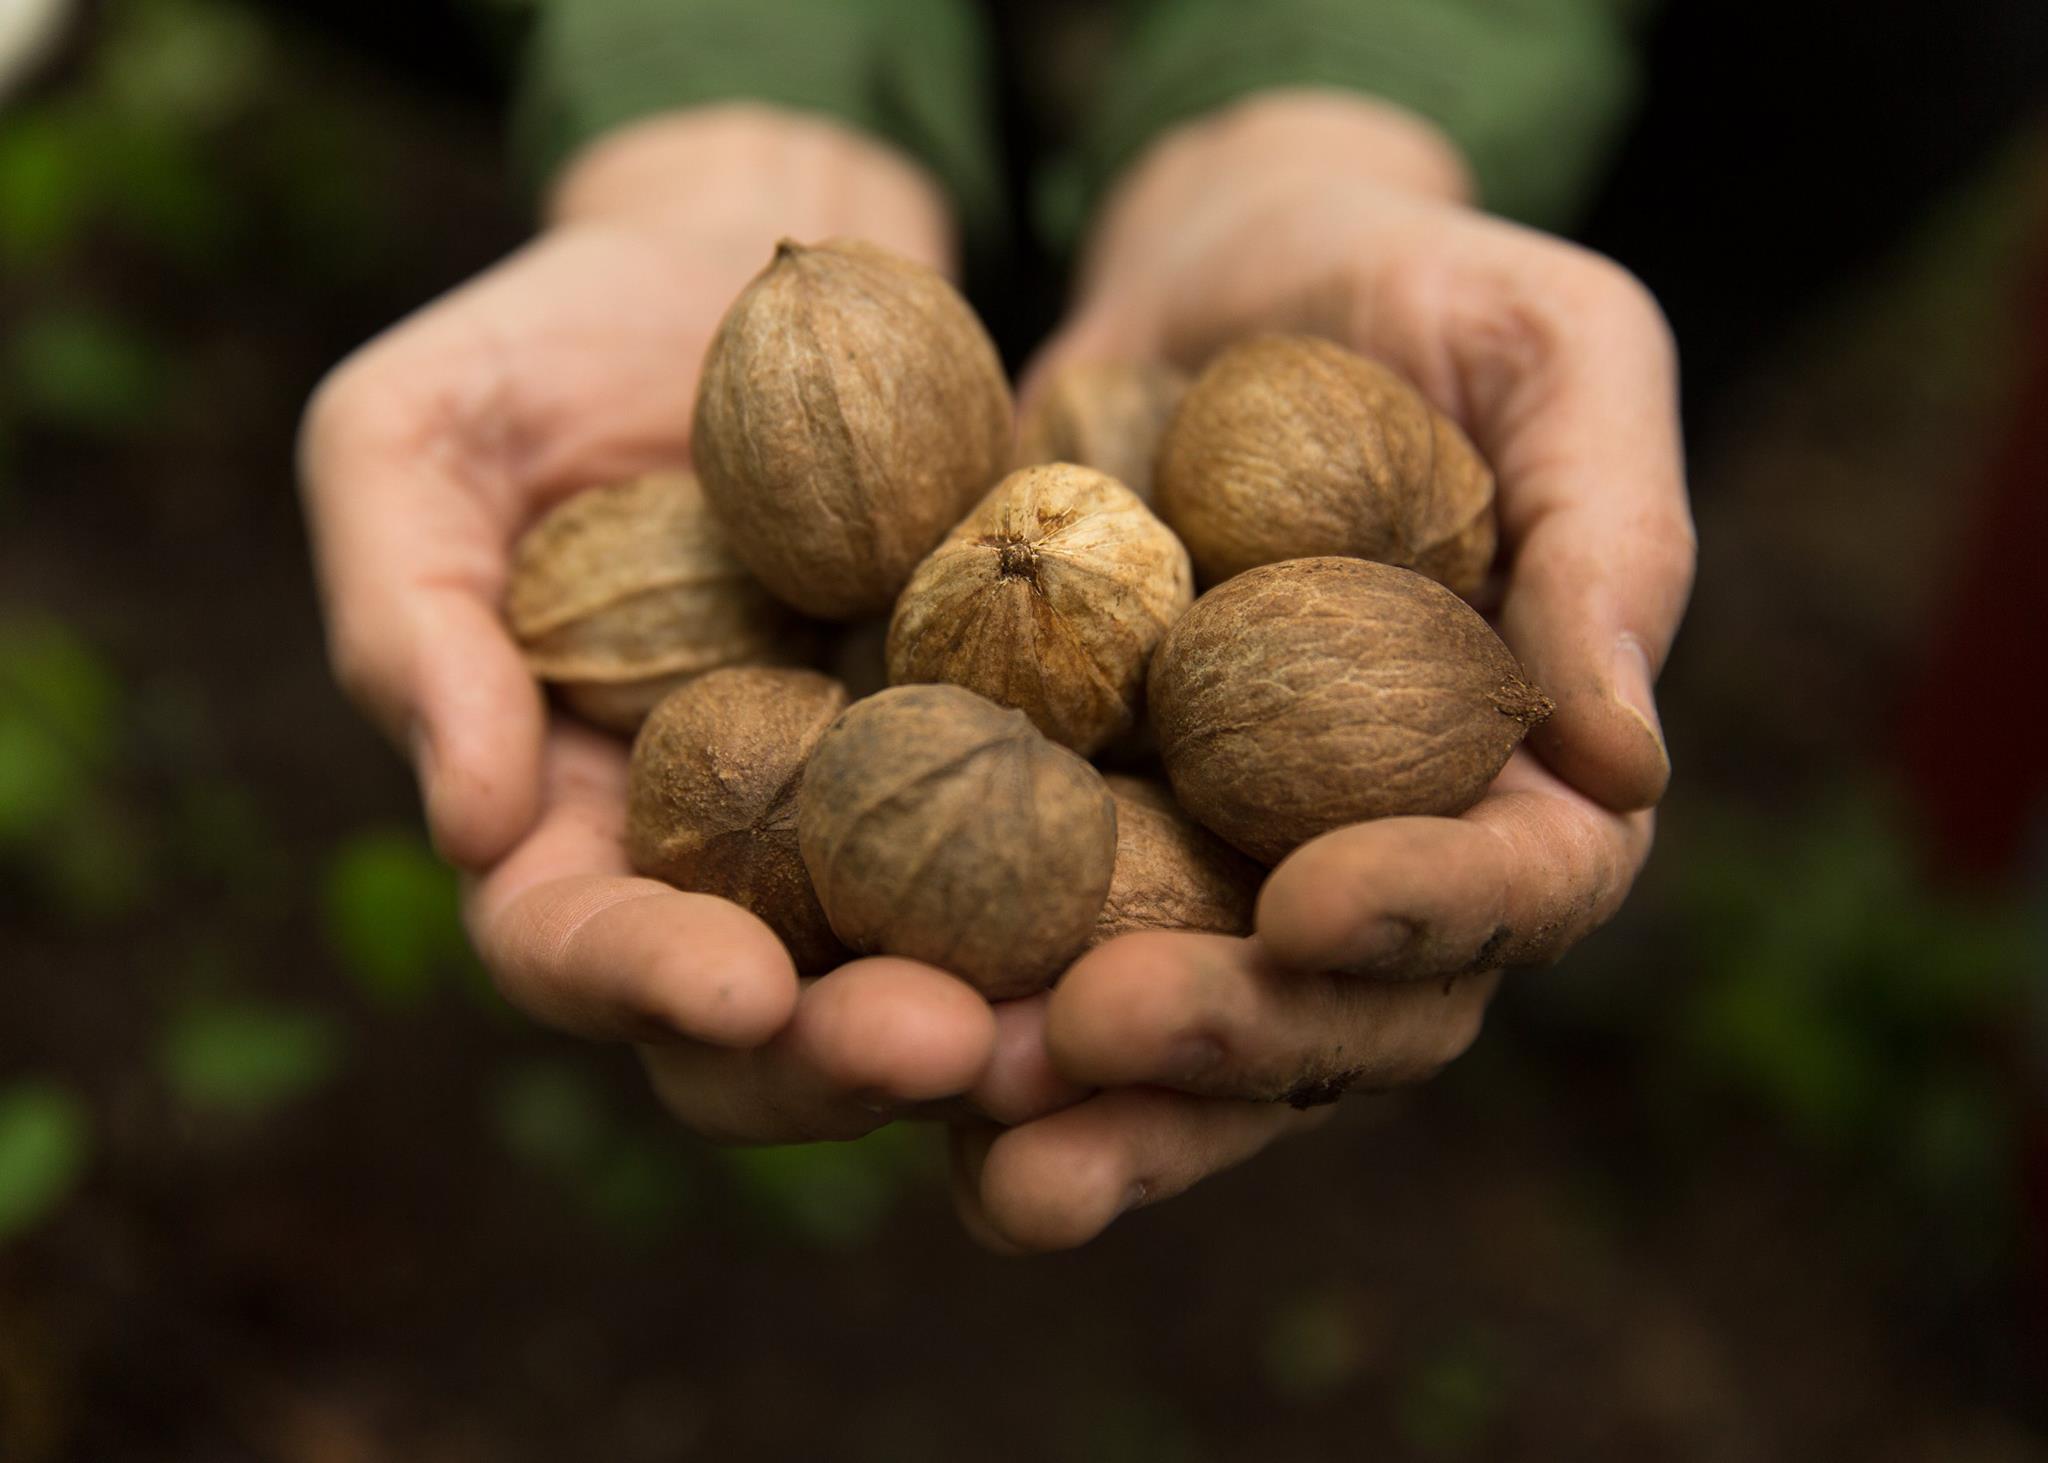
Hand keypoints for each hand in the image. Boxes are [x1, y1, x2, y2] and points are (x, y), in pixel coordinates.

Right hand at [298, 106, 1005, 1140]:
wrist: (753, 266)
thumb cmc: (549, 344)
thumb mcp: (410, 438)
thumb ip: (409, 621)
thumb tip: (468, 822)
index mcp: (558, 817)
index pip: (575, 946)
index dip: (647, 984)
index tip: (742, 991)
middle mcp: (718, 857)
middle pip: (761, 1024)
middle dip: (840, 1058)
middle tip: (946, 1047)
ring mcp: (862, 819)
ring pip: (912, 975)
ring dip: (987, 1020)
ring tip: (1072, 1028)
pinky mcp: (990, 756)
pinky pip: (1041, 854)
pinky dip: (1094, 901)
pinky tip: (1166, 912)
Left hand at [952, 91, 1693, 1249]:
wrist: (1226, 281)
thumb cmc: (1422, 293)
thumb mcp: (1553, 348)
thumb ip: (1611, 532)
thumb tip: (1623, 758)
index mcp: (1519, 779)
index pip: (1515, 891)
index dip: (1429, 913)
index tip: (1309, 902)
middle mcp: (1373, 863)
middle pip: (1334, 1014)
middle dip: (1223, 1043)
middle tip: (1095, 1035)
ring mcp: (1219, 870)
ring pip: (1180, 1038)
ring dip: (1085, 1100)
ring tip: (980, 1122)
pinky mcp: (1079, 837)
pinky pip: (1029, 957)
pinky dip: (967, 1020)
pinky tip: (877, 1059)